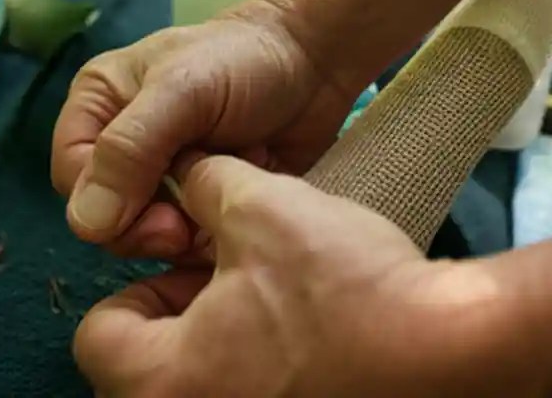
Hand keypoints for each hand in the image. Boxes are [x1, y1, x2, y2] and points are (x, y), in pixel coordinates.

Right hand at [51, 0, 364, 259]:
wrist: (315, 63)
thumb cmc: (245, 60)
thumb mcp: (183, 92)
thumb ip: (130, 149)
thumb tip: (86, 222)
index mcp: (100, 104)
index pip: (72, 176)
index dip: (104, 204)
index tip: (158, 214)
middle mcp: (121, 142)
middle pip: (102, 214)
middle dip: (142, 227)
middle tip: (187, 227)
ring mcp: (161, 175)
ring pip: (140, 234)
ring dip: (176, 238)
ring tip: (217, 214)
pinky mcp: (198, 200)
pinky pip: (182, 243)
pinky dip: (203, 244)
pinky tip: (232, 224)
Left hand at [73, 155, 466, 397]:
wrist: (453, 351)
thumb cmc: (347, 287)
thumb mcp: (263, 207)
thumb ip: (204, 186)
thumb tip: (187, 174)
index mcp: (160, 382)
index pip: (98, 336)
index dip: (137, 286)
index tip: (184, 264)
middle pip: (149, 370)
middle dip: (182, 318)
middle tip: (230, 277)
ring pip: (204, 387)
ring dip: (223, 343)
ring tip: (274, 296)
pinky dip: (265, 372)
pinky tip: (310, 331)